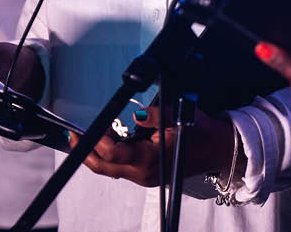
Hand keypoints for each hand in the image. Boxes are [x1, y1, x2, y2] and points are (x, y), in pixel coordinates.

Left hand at [72, 105, 233, 186]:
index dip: (97, 140)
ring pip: (110, 169)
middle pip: (104, 167)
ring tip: (87, 134)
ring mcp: (143, 175)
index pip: (113, 154)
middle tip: (73, 135)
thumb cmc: (201, 133)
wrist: (217, 148)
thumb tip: (136, 114)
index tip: (88, 126)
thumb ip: (155, 115)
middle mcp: (143, 173)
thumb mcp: (180, 115)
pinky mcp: (145, 172)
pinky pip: (120, 166)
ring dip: (96, 152)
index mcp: (149, 161)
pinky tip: (108, 138)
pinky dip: (109, 153)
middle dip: (86, 151)